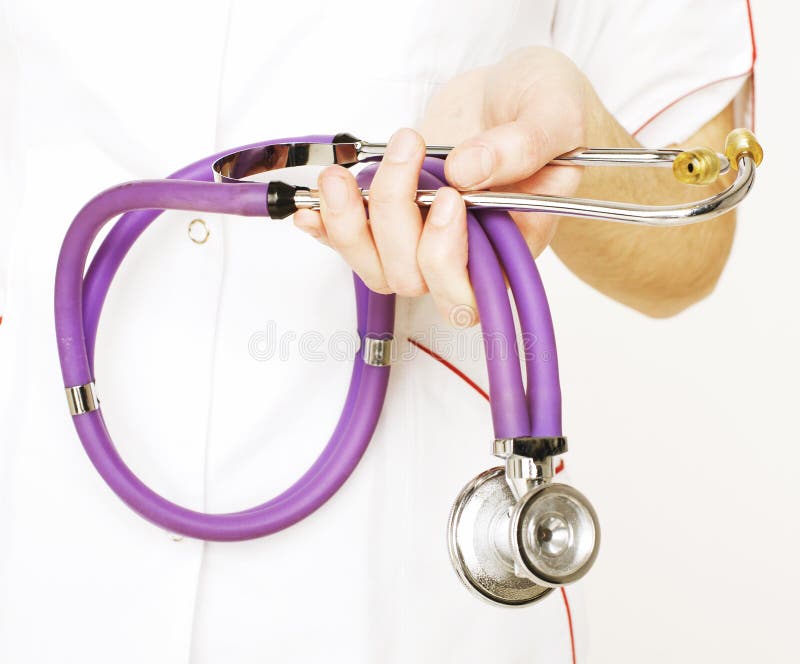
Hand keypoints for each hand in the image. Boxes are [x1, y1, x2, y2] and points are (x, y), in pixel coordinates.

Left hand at [293, 47, 592, 324]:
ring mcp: (424, 237)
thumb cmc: (547, 107)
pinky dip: (327, 229)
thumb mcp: (554, 112)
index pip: (470, 293)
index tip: (450, 196)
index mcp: (511, 245)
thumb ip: (523, 144)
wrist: (516, 92)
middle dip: (396, 219)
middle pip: (413, 279)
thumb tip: (467, 172)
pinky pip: (354, 242)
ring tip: (340, 175)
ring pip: (376, 269)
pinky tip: (310, 209)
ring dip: (350, 225)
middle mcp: (465, 252)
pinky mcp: (394, 217)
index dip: (447, 256)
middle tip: (407, 148)